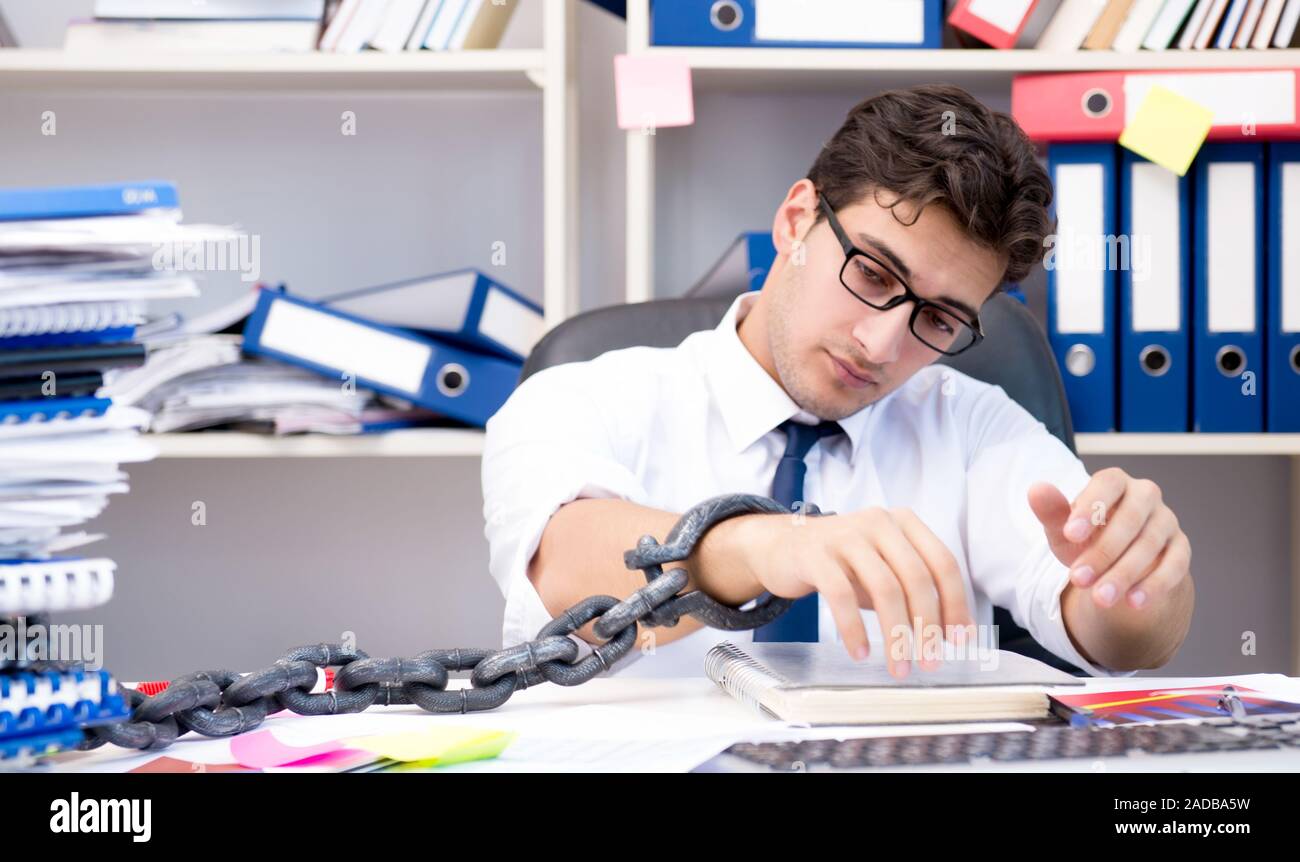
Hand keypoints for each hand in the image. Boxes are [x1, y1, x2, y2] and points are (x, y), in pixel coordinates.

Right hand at [727, 508, 974, 677]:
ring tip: (899, 667)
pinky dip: (854, 629)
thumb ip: (916, 592)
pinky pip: (841, 596)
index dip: (955, 604)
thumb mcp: (884, 569)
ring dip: (896, 635)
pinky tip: (860, 653)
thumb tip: (951, 635)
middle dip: (928, 625)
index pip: (943, 563)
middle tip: (930, 663)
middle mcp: (878, 522)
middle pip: (916, 577)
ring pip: (884, 588)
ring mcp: (845, 535)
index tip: (959, 641)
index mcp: (904, 522)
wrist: (783, 546)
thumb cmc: (844, 564)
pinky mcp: (815, 553)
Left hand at [1028, 468, 1190, 611]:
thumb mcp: (1064, 530)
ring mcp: (1167, 520)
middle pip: (1130, 519)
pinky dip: (1156, 584)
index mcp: (1115, 481)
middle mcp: (1145, 495)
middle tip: (1078, 580)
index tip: (1069, 535)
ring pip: (1150, 544)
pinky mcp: (1181, 547)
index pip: (1107, 485)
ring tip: (1100, 598)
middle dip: (1103, 552)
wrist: (1116, 563)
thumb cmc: (1086, 539)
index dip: (1090, 508)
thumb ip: (1052, 512)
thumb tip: (1036, 490)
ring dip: (1124, 573)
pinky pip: (1176, 564)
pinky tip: (1134, 602)